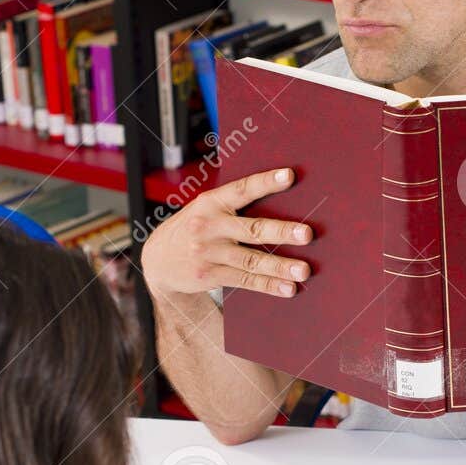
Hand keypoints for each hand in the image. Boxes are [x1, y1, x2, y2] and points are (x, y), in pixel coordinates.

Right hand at [141, 167, 312, 299]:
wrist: (158, 260)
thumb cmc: (195, 228)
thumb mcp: (205, 210)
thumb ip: (233, 207)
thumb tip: (282, 204)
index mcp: (211, 202)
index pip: (242, 189)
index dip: (266, 182)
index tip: (290, 176)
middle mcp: (209, 226)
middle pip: (252, 229)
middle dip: (282, 231)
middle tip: (307, 234)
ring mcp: (207, 252)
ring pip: (251, 260)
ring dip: (280, 266)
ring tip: (304, 270)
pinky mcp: (208, 275)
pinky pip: (244, 280)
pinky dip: (268, 285)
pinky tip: (288, 288)